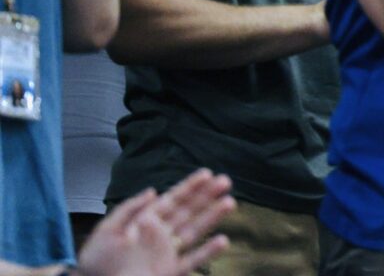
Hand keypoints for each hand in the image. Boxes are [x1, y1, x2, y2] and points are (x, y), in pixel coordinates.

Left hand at [75, 169, 234, 275]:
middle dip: (206, 196)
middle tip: (226, 181)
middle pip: (188, 212)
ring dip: (212, 217)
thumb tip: (153, 191)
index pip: (172, 200)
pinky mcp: (170, 272)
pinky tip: (223, 240)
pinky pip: (192, 261)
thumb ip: (129, 210)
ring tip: (230, 202)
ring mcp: (167, 253)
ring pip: (194, 231)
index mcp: (145, 222)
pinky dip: (208, 252)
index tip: (207, 173)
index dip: (189, 187)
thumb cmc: (97, 263)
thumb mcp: (106, 231)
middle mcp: (161, 235)